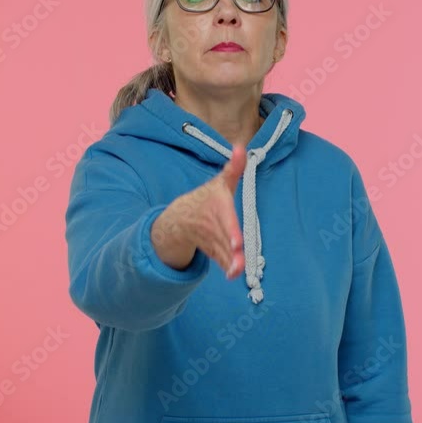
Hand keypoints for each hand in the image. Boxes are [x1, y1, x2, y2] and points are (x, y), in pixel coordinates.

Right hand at [151, 143, 246, 279]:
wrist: (180, 218)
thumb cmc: (207, 198)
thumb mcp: (220, 183)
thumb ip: (234, 168)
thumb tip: (241, 147)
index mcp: (217, 209)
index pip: (225, 220)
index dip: (230, 231)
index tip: (237, 242)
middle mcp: (212, 226)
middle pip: (223, 240)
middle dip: (230, 252)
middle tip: (240, 262)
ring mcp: (211, 240)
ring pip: (221, 253)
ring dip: (229, 263)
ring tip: (239, 271)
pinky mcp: (212, 251)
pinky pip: (218, 260)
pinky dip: (226, 268)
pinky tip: (234, 275)